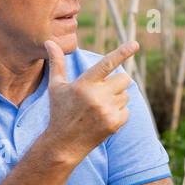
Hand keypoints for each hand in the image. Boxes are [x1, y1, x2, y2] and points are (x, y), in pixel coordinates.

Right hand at [41, 39, 136, 162]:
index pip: (107, 64)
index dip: (122, 53)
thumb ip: (57, 63)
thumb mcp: (56, 87)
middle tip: (102, 91)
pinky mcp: (115, 123)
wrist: (64, 144)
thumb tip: (49, 41)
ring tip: (98, 107)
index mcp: (83, 84)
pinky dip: (118, 111)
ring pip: (126, 94)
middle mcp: (97, 97)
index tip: (135, 44)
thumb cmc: (60, 111)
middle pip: (124, 78)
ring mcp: (107, 111)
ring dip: (116, 98)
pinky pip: (127, 109)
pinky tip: (103, 117)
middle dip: (117, 82)